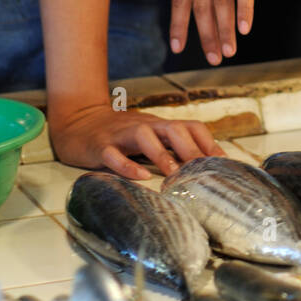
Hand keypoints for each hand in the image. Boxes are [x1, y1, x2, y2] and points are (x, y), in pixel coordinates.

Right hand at [49, 105, 224, 178]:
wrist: (77, 123)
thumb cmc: (119, 136)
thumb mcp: (148, 137)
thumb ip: (170, 147)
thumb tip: (202, 166)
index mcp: (158, 125)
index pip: (190, 126)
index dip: (208, 143)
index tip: (223, 163)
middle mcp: (144, 125)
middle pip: (172, 128)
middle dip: (190, 148)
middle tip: (202, 171)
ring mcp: (121, 134)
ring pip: (144, 135)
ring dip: (161, 154)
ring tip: (174, 174)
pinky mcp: (100, 146)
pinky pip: (114, 154)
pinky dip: (127, 165)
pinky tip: (140, 177)